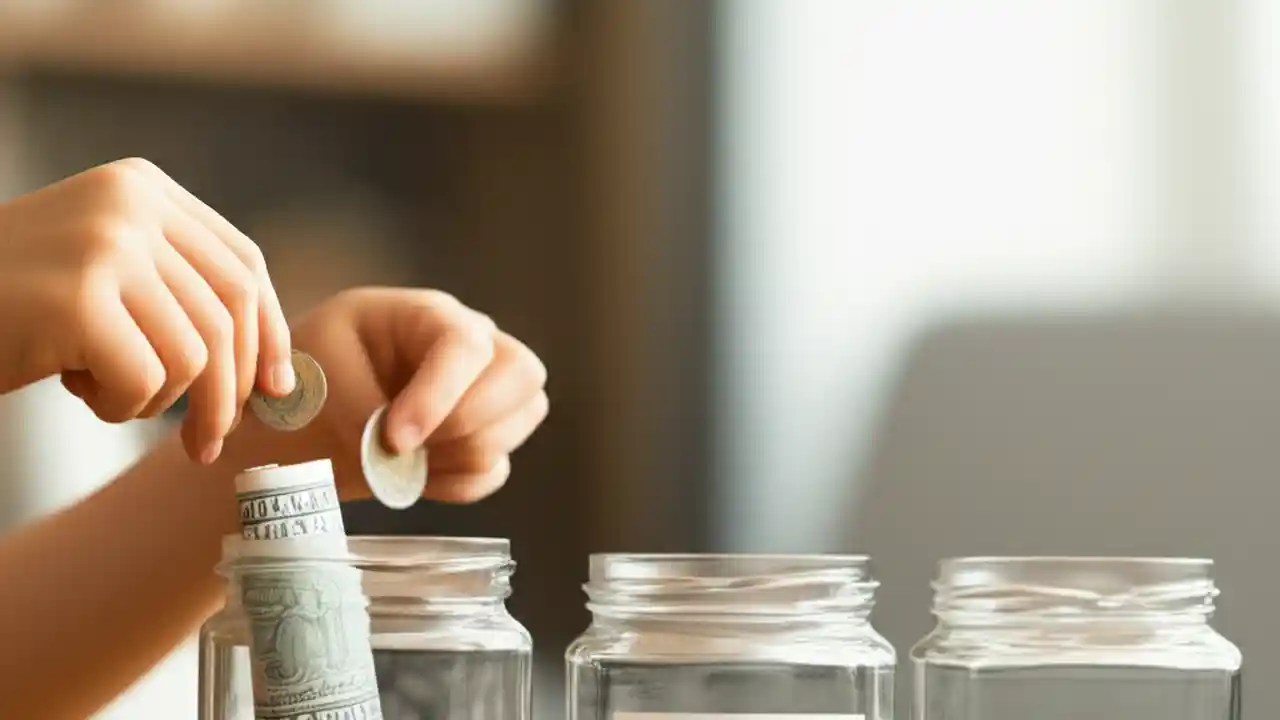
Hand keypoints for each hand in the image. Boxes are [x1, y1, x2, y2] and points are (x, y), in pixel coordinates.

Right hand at [0, 158, 293, 462]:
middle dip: (231, 389)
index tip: (278, 389)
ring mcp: (105, 244)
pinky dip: (118, 406)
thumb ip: (176, 295)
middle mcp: (130, 203)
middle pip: (231, 311)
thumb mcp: (102, 275)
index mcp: (142, 187)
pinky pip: (146, 380)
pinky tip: (73, 388)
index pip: (242, 263)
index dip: (269, 332)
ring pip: (192, 354)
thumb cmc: (10, 310)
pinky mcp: (78, 297)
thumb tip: (273, 372)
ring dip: (156, 399)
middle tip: (208, 442)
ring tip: (101, 389)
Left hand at [226, 287, 548, 502]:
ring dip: (454, 455)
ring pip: (514, 427)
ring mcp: (492, 393)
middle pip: (522, 375)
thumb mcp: (316, 372)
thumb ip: (356, 403)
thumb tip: (398, 448)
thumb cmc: (313, 376)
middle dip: (464, 423)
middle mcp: (478, 346)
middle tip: (401, 444)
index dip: (439, 395)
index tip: (394, 438)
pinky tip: (414, 472)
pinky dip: (452, 484)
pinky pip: (493, 471)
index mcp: (430, 315)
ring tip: (400, 454)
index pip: (466, 345)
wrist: (309, 416)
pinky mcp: (489, 439)